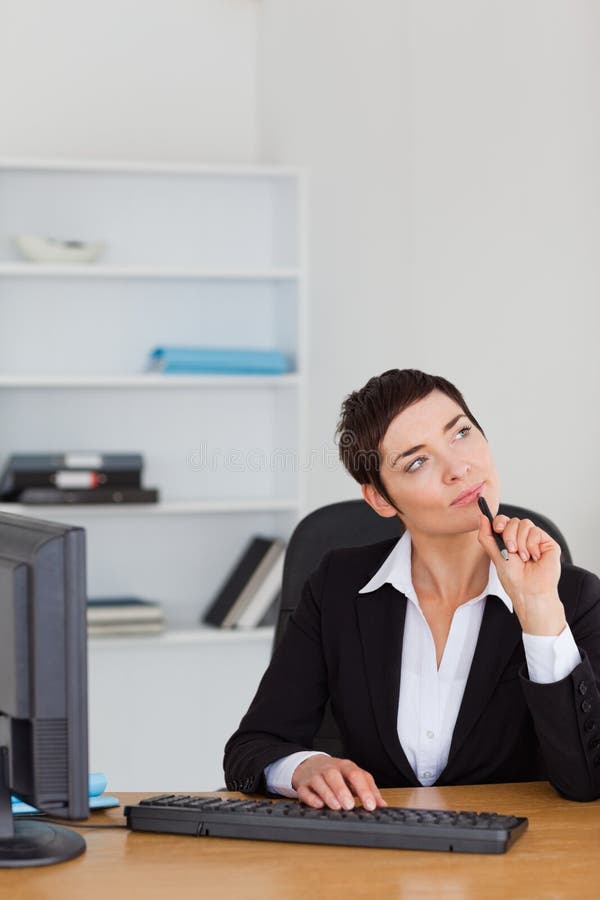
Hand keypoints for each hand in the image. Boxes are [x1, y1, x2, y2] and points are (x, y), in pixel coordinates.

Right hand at [291, 754, 386, 810]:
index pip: (355, 774)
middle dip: (342, 791)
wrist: (310, 765)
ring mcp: (315, 777)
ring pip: (319, 782)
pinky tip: (319, 805)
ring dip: (328, 795)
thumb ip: (369, 789)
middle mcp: (329, 769)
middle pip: (334, 776)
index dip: (363, 790)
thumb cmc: (337, 774)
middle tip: (350, 805)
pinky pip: (305, 791)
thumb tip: (382, 805)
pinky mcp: (303, 786)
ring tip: (337, 807)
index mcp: (345, 766)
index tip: (371, 805)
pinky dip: (311, 798)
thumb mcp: (354, 777)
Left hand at [477, 513, 565, 635]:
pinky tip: (534, 557)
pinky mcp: (547, 543)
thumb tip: (482, 517)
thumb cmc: (513, 578)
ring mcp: (535, 539)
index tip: (497, 529)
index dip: (499, 521)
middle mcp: (522, 538)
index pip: (504, 520)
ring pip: (525, 523)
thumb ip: (486, 536)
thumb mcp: (495, 555)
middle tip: (512, 551)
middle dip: (509, 535)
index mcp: (509, 540)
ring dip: (521, 542)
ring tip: (524, 558)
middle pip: (513, 520)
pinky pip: (537, 531)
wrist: (528, 590)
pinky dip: (532, 545)